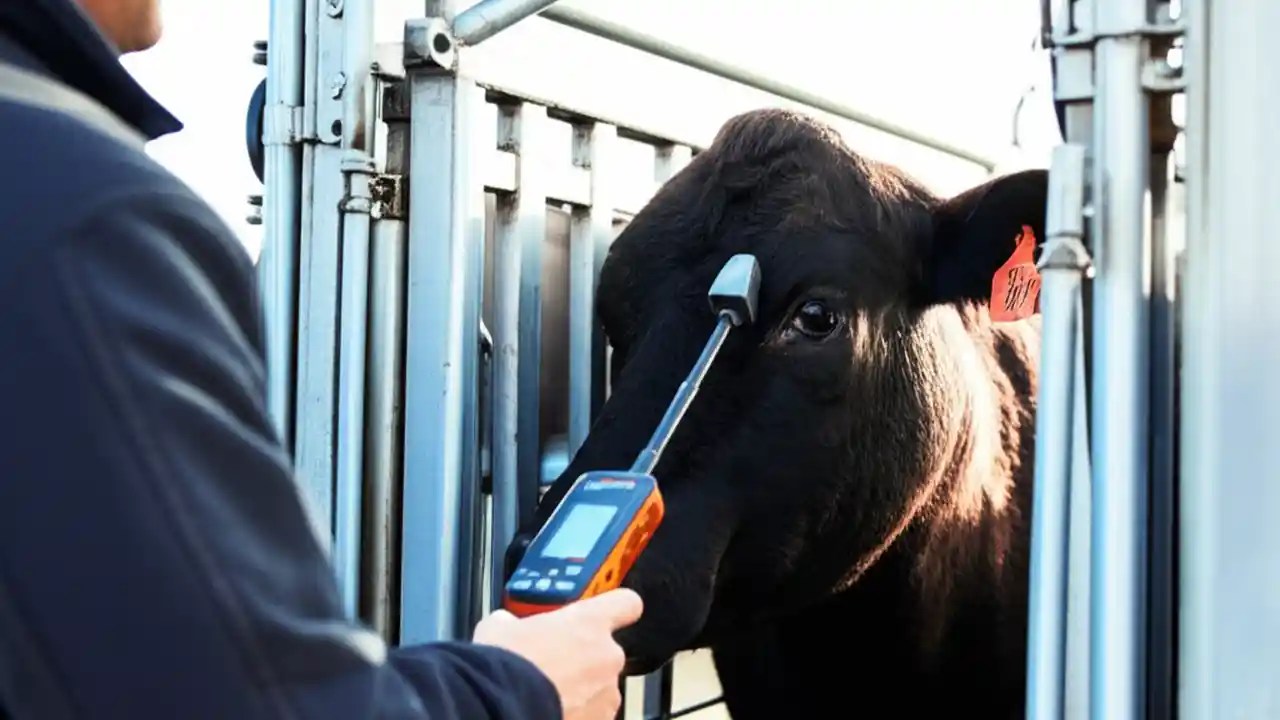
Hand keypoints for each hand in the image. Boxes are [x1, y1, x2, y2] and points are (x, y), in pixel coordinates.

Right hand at [473, 589, 643, 719]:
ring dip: (582, 692)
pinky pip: (594, 715)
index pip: (626, 603)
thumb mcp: (499, 628)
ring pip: (601, 688)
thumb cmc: (506, 667)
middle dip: (584, 661)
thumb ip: (514, 622)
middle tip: (554, 668)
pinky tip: (551, 712)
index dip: (617, 609)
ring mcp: (607, 693)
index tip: (609, 614)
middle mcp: (607, 655)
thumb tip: (505, 624)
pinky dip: (578, 716)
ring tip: (549, 696)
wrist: (501, 709)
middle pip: (607, 653)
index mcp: (589, 622)